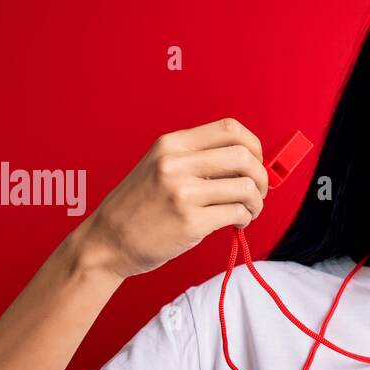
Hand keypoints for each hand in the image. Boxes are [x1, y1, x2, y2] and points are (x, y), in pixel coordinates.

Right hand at [72, 118, 268, 279]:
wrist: (107, 241)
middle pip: (245, 157)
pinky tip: (235, 223)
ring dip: (256, 202)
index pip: (230, 129)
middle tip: (257, 192)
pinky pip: (237, 213)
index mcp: (172, 145)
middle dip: (262, 177)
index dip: (254, 145)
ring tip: (247, 211)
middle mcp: (177, 164)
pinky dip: (245, 219)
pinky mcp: (191, 222)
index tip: (256, 163)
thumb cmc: (140, 207)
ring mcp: (183, 193)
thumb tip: (249, 162)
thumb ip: (198, 160)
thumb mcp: (160, 168)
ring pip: (247, 187)